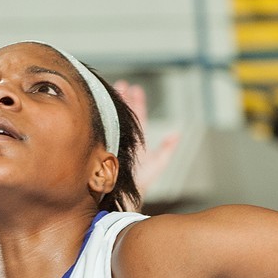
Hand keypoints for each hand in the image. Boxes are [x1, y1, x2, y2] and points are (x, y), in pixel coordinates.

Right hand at [115, 79, 180, 197]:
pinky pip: (104, 128)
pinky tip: (100, 108)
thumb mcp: (157, 163)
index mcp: (137, 139)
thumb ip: (167, 149)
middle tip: (120, 84)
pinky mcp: (105, 145)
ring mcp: (115, 140)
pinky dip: (104, 117)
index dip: (136, 101)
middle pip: (124, 113)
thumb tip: (176, 133)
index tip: (134, 87)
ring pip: (114, 118)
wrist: (124, 193)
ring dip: (114, 104)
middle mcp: (125, 138)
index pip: (137, 116)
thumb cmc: (141, 182)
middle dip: (122, 98)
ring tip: (112, 89)